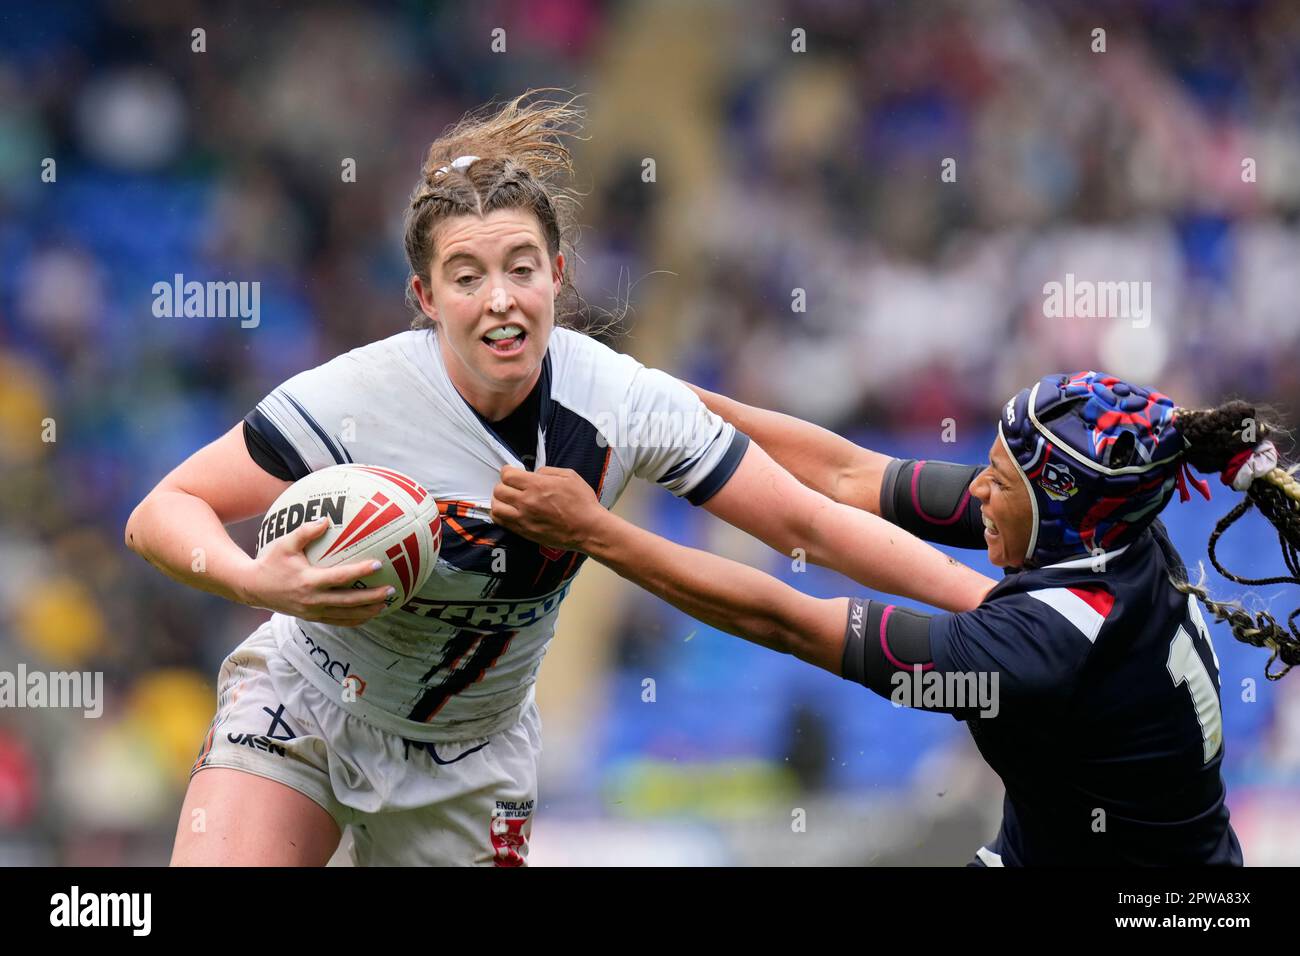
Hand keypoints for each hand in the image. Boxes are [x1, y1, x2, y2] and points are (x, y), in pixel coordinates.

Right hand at [238, 518, 394, 625]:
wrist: (253, 588)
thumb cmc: (270, 562)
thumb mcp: (285, 544)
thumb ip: (306, 531)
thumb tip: (326, 519)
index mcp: (308, 582)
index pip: (340, 578)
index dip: (360, 572)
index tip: (378, 565)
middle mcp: (312, 600)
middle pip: (348, 602)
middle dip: (372, 597)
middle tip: (391, 590)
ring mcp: (312, 612)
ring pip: (345, 615)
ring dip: (367, 611)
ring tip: (386, 604)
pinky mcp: (312, 617)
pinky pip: (338, 621)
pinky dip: (355, 619)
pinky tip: (369, 614)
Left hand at [491, 465, 605, 551]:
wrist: (588, 529)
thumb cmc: (582, 503)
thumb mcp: (570, 476)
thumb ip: (548, 471)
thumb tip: (535, 473)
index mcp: (537, 485)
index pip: (507, 475)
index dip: (507, 471)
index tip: (511, 472)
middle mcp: (527, 502)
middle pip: (499, 490)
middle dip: (503, 484)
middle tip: (511, 485)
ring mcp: (524, 518)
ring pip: (496, 507)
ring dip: (499, 501)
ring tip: (506, 499)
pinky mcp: (525, 531)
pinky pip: (502, 522)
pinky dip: (500, 515)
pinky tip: (507, 512)